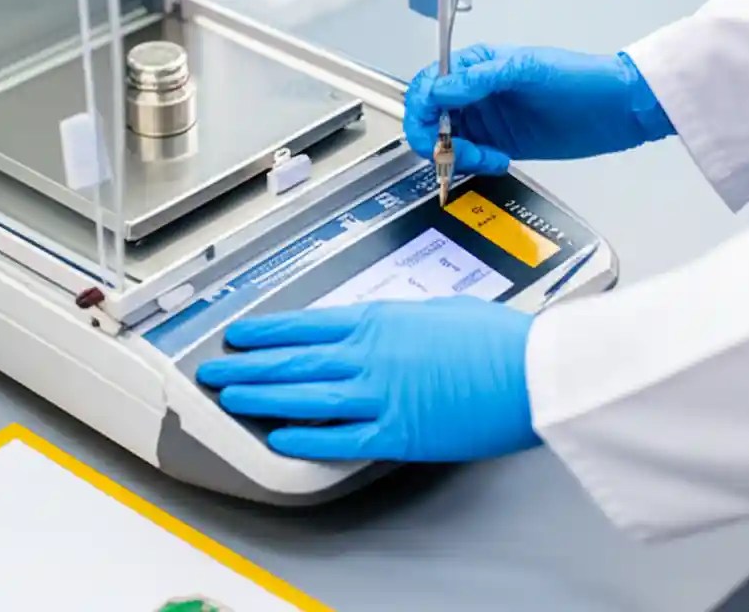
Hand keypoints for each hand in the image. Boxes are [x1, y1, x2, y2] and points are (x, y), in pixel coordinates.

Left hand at [196, 297, 539, 461]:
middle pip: (293, 360)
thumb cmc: (499, 339)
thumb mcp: (442, 311)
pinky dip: (304, 438)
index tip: (241, 334)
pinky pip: (339, 438)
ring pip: (304, 396)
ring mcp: (380, 393)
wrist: (533, 369)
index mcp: (382, 320)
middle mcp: (371, 354)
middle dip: (248, 364)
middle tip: (215, 369)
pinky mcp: (398, 432)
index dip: (267, 331)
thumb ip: (404, 322)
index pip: (306, 324)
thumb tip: (388, 328)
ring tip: (231, 398)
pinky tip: (278, 437)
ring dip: (262, 397)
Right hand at [403, 44, 675, 173]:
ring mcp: (485, 120)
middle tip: (453, 152)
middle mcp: (473, 92)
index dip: (421, 108)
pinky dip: (474, 165)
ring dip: (457, 155)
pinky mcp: (496, 144)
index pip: (428, 84)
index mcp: (475, 65)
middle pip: (428, 117)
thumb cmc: (578, 79)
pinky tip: (499, 161)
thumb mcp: (527, 70)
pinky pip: (468, 157)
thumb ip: (479, 79)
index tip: (432, 129)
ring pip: (445, 141)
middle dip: (434, 138)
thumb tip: (440, 89)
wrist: (614, 110)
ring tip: (487, 158)